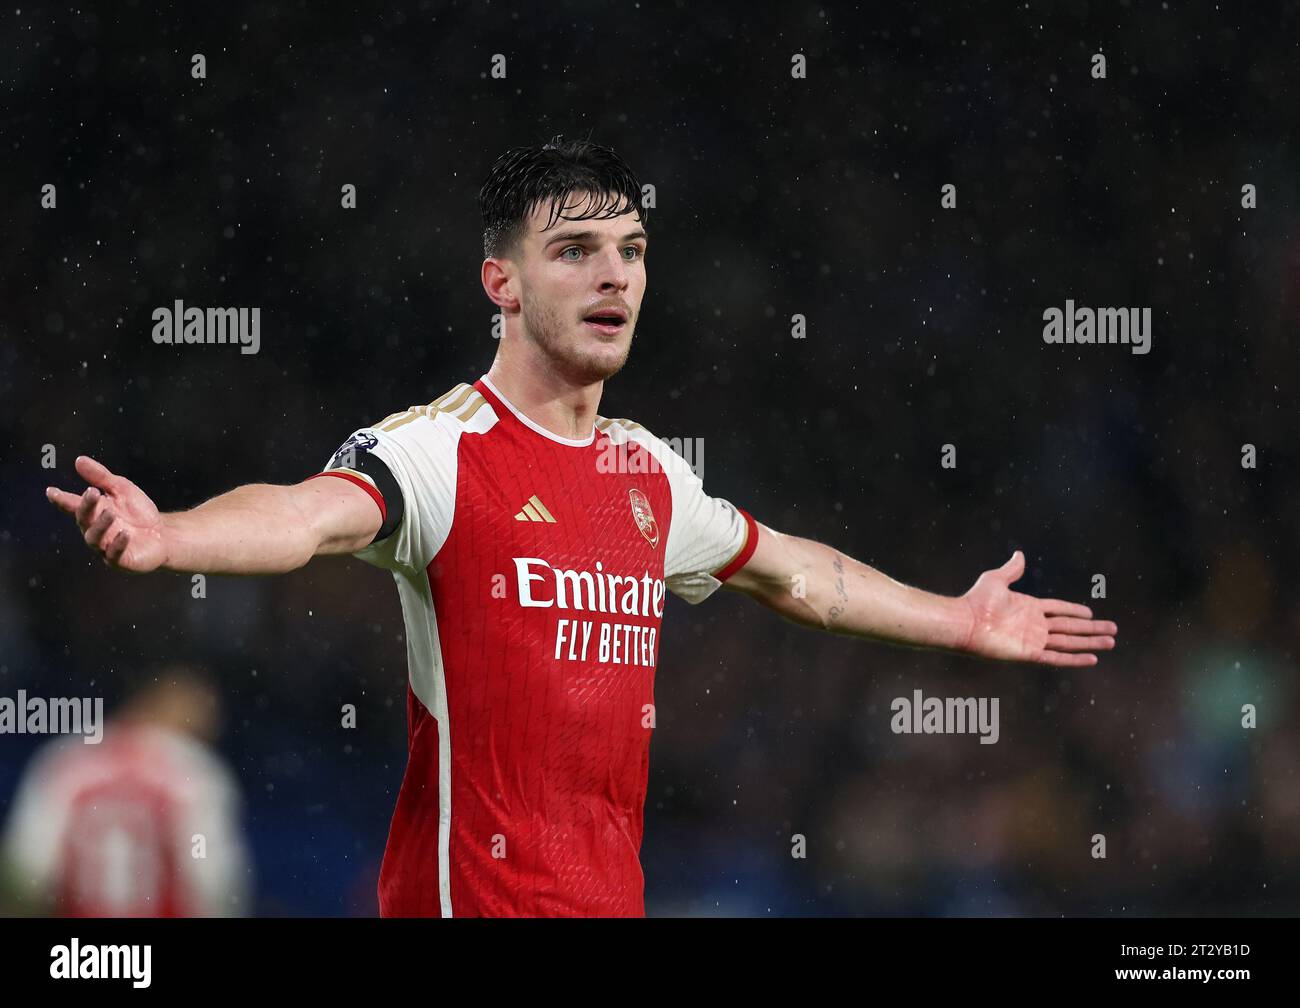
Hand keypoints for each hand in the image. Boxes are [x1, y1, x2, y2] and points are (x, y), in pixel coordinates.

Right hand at [45, 456, 168, 572]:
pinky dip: (118, 544)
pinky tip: (125, 534)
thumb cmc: (139, 513)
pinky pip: (116, 555)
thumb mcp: (122, 490)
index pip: (73, 506)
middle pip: (84, 520)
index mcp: (93, 513)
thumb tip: (79, 460)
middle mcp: (95, 531)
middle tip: (93, 493)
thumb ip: (101, 477)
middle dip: (86, 507)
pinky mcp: (122, 560)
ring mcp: (106, 547)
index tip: (51, 491)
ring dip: (100, 525)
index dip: (61, 499)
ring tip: (110, 513)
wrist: (164, 534)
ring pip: (95, 539)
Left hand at [958, 550, 1116, 666]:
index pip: (1059, 610)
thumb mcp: (996, 579)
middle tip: (1113, 630)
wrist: (966, 622)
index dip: (1075, 611)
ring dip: (1090, 642)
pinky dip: (1075, 658)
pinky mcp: (1030, 653)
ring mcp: (1034, 640)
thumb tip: (1019, 554)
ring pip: (1069, 642)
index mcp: (1029, 607)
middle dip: (1092, 629)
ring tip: (1111, 642)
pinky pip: (1057, 657)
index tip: (1091, 614)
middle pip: (1070, 627)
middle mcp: (1035, 625)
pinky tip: (1092, 658)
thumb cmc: (977, 601)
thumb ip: (1011, 569)